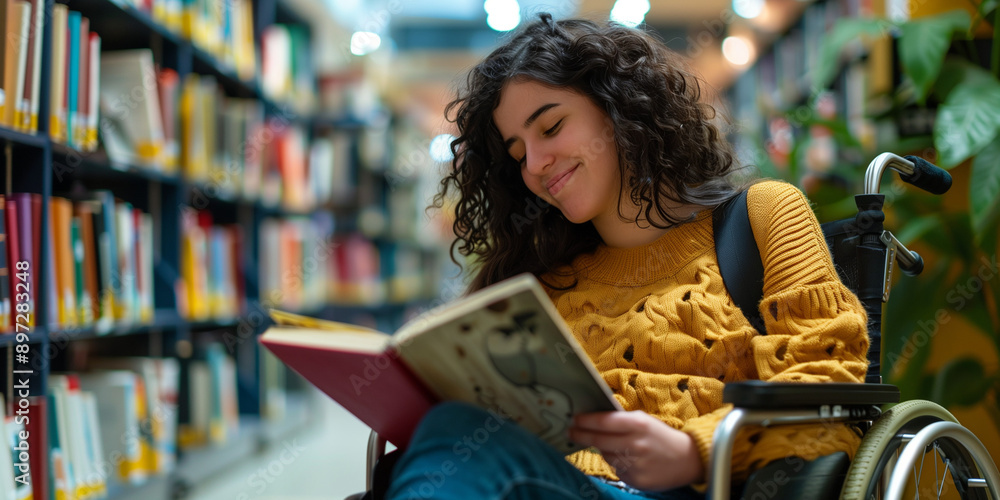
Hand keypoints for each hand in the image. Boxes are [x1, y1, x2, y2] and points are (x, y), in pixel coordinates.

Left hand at [570, 411, 703, 490]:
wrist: (687, 460)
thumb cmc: (661, 436)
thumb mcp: (644, 420)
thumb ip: (621, 420)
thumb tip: (593, 419)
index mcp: (638, 424)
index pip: (604, 421)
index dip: (585, 420)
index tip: (573, 419)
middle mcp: (636, 444)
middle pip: (599, 440)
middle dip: (581, 435)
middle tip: (570, 431)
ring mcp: (636, 464)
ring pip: (606, 456)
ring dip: (602, 449)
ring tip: (608, 444)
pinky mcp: (637, 480)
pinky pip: (617, 470)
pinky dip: (616, 463)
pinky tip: (626, 458)